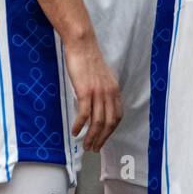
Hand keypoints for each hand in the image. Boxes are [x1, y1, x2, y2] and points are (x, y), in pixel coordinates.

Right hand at [63, 33, 121, 151]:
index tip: (104, 140)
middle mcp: (109, 92)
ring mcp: (98, 92)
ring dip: (92, 136)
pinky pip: (84, 114)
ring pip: (97, 121)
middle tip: (94, 149)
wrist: (82, 44)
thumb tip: (98, 105)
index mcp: (114, 90)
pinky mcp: (85, 91)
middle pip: (109, 123)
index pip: (117, 116)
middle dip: (102, 138)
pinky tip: (75, 132)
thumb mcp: (101, 77)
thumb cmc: (88, 59)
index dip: (111, 131)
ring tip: (85, 145)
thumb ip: (103, 91)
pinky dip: (80, 126)